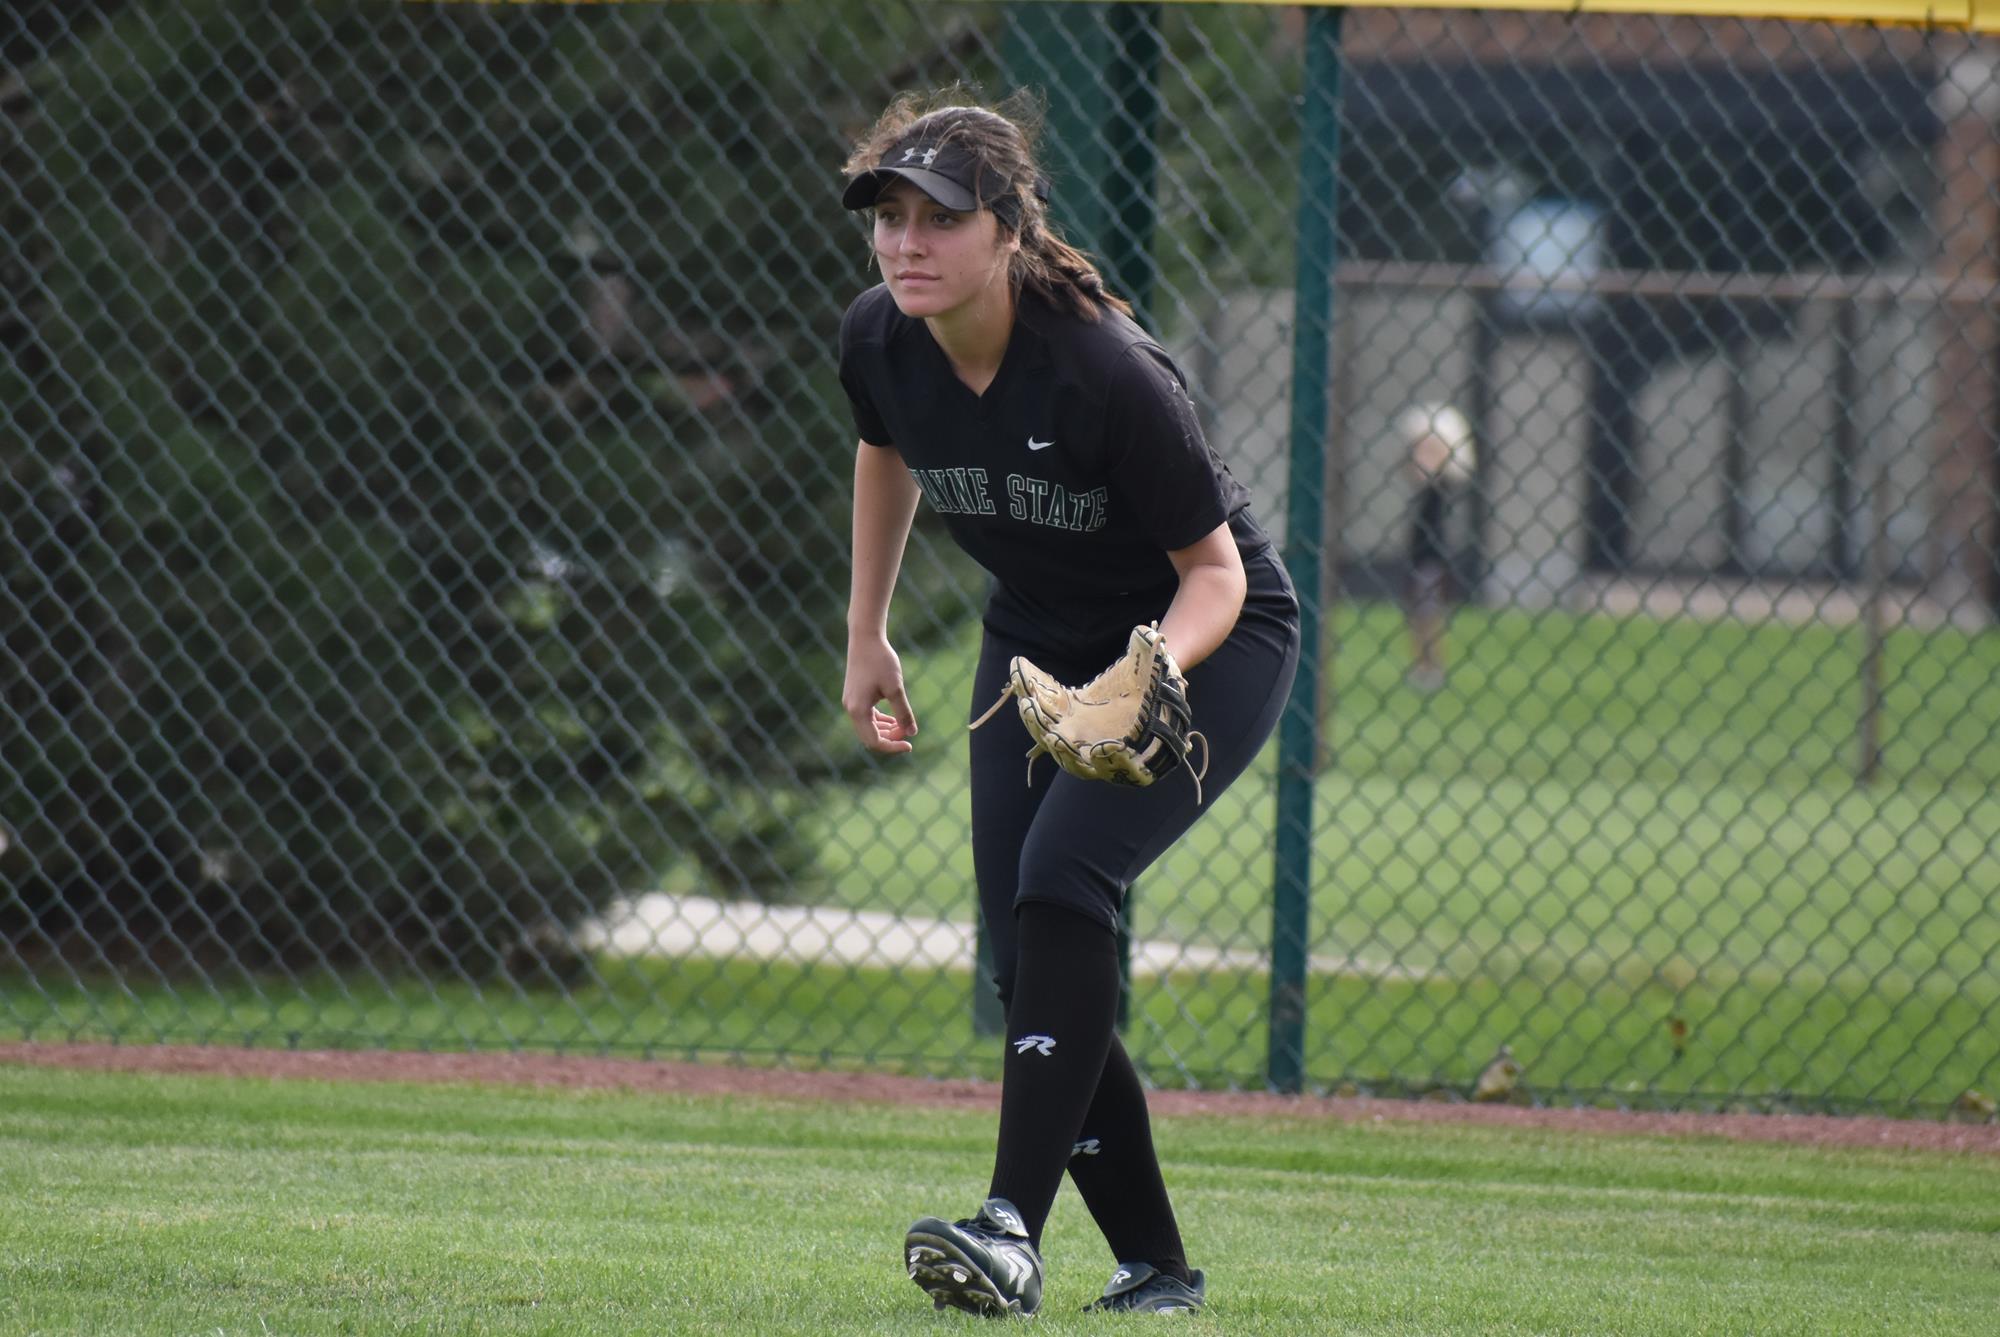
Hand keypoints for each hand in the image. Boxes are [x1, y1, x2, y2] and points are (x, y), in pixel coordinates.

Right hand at [843, 634, 917, 754]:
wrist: (866, 638)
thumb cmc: (881, 661)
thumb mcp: (895, 688)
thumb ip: (903, 713)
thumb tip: (912, 733)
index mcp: (858, 710)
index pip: (875, 741)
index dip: (893, 746)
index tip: (910, 744)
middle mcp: (851, 709)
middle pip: (869, 737)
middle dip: (890, 739)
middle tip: (908, 732)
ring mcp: (851, 702)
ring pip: (868, 727)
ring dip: (885, 730)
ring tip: (903, 726)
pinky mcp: (854, 695)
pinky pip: (866, 717)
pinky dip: (880, 721)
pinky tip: (893, 718)